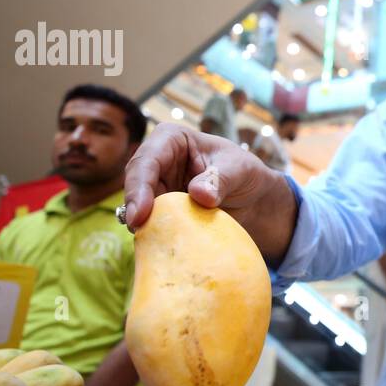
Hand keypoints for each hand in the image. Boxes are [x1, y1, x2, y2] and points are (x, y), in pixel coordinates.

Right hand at [122, 123, 296, 263]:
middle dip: (134, 206)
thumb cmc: (244, 173)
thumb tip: (199, 194)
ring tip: (150, 240)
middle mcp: (157, 161)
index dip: (140, 184)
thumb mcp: (240, 170)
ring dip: (143, 223)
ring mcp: (157, 186)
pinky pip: (151, 222)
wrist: (252, 197)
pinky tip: (159, 246)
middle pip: (135, 182)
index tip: (141, 212)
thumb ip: (220, 179)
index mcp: (172, 139)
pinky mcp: (160, 209)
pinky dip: (154, 233)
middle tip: (138, 230)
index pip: (149, 158)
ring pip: (138, 205)